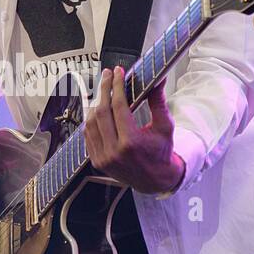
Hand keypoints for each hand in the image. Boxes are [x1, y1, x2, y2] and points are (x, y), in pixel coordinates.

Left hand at [84, 67, 184, 195]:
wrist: (155, 180)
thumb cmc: (161, 153)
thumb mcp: (164, 127)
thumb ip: (158, 102)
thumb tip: (157, 81)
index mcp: (131, 142)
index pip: (118, 106)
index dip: (117, 86)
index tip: (118, 73)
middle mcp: (114, 151)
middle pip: (101, 111)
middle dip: (104, 89)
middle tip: (107, 75)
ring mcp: (103, 157)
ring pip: (90, 122)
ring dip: (95, 104)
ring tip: (104, 92)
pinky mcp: (97, 161)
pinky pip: (88, 135)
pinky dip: (91, 120)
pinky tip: (98, 110)